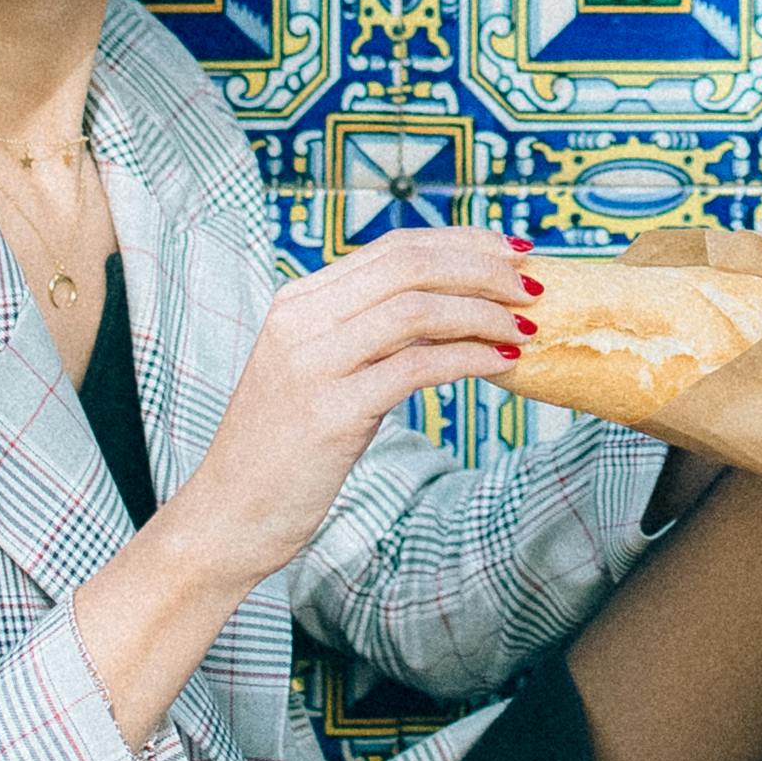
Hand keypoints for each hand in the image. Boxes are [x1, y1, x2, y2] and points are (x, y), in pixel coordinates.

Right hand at [180, 227, 540, 588]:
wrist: (228, 517)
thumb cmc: (285, 450)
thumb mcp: (323, 374)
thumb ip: (372, 336)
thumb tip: (454, 310)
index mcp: (298, 301)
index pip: (394, 247)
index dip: (463, 243)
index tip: (513, 252)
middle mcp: (300, 321)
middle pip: (410, 266)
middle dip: (483, 268)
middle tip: (533, 285)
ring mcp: (311, 365)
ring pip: (416, 308)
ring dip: (483, 312)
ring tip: (526, 328)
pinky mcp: (329, 414)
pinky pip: (416, 367)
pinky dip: (469, 358)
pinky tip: (501, 364)